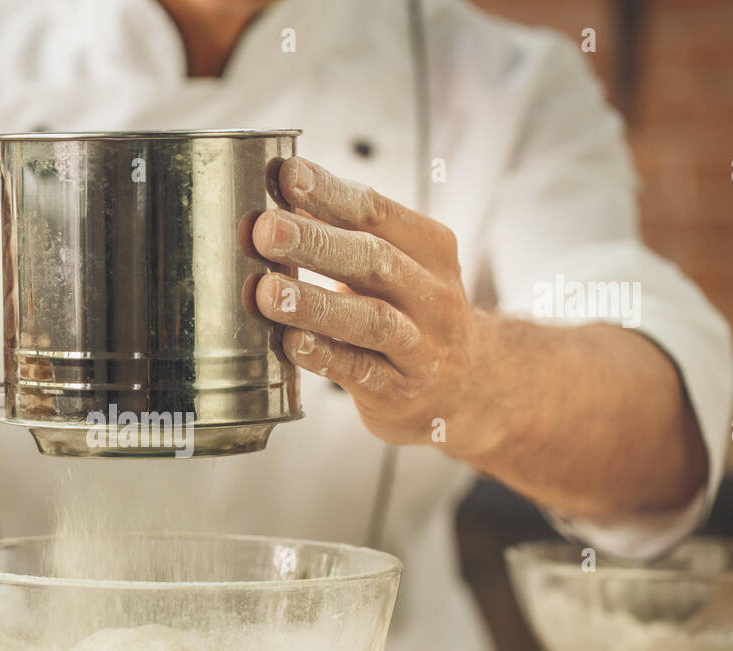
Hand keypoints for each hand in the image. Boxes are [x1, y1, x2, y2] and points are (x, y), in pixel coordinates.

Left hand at [252, 156, 499, 455]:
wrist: (466, 387)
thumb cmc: (411, 314)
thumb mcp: (395, 265)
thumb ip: (345, 234)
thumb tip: (280, 194)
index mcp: (430, 249)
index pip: (377, 211)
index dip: (330, 192)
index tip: (286, 175)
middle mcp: (434, 295)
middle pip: (375, 261)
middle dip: (316, 243)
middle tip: (266, 230)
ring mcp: (421, 347)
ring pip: (371, 320)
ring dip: (315, 304)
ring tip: (268, 292)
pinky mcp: (400, 392)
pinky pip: (361, 372)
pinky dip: (325, 357)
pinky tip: (290, 343)